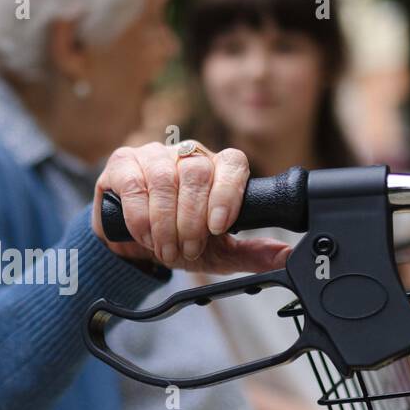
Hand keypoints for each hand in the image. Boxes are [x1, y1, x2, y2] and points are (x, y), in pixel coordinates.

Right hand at [91, 141, 291, 273]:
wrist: (133, 245)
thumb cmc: (178, 240)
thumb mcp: (217, 253)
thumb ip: (250, 252)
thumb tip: (285, 255)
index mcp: (216, 168)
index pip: (232, 163)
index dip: (228, 193)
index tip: (220, 226)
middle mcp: (187, 154)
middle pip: (198, 172)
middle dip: (193, 219)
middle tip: (188, 249)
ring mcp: (154, 154)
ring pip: (165, 178)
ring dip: (166, 222)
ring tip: (166, 248)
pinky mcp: (123, 163)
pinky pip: (135, 184)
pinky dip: (140, 217)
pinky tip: (145, 236)